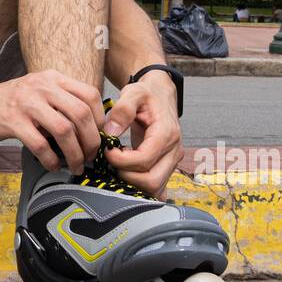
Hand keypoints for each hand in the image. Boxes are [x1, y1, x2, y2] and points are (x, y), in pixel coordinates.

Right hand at [0, 70, 105, 171]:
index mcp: (52, 78)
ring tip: (76, 166)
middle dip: (91, 141)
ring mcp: (27, 103)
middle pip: (81, 114)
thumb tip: (91, 128)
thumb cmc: (12, 101)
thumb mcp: (39, 90)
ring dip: (75, 154)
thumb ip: (62, 100)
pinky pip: (40, 144)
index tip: (99, 136)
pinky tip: (52, 165)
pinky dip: (51, 160)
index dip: (100, 119)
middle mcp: (42, 86)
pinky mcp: (12, 121)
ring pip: (64, 130)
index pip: (89, 94)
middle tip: (90, 156)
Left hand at [102, 72, 183, 199]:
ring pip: (155, 188)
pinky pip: (158, 189)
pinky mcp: (168, 168)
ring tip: (118, 164)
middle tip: (112, 161)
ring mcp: (172, 161)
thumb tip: (111, 131)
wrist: (160, 96)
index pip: (144, 160)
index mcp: (166, 133)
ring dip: (132, 182)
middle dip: (126, 175)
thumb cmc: (147, 95)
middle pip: (152, 181)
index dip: (121, 160)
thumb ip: (122, 109)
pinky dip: (141, 187)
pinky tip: (127, 172)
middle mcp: (174, 151)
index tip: (107, 150)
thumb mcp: (133, 92)